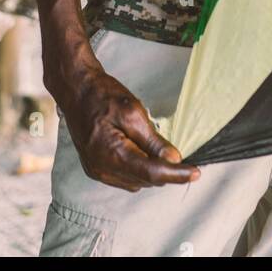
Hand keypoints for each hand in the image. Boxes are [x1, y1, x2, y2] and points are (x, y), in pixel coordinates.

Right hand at [59, 65, 200, 191]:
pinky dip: (138, 168)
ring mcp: (97, 171)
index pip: (152, 173)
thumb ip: (153, 140)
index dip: (176, 174)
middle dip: (165, 170)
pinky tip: (142, 151)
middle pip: (145, 180)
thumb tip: (173, 159)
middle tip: (179, 153)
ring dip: (151, 170)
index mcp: (111, 154)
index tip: (195, 172)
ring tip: (156, 147)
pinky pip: (124, 177)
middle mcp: (102, 169)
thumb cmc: (102, 95)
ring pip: (136, 181)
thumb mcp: (133, 112)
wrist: (76, 90)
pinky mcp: (95, 168)